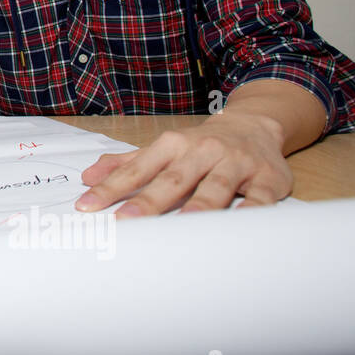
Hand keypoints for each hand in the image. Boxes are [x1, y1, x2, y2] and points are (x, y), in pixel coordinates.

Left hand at [76, 112, 291, 216]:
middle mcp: (203, 151)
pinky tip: (236, 229)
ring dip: (197, 208)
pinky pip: (259, 199)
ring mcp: (236, 164)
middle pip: (173, 180)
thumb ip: (126, 164)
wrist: (255, 125)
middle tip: (125, 222)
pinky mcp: (268, 179)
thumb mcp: (162, 148)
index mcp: (173, 145)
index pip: (137, 169)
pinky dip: (249, 212)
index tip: (87, 206)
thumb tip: (87, 176)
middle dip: (148, 202)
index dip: (111, 188)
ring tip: (179, 229)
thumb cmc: (200, 144)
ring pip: (215, 188)